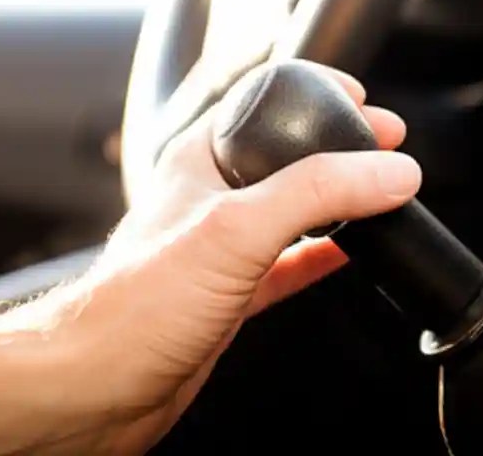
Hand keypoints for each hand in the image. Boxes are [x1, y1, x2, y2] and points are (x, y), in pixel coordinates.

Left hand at [42, 62, 420, 453]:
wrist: (95, 387)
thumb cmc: (132, 308)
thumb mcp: (236, 230)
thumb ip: (316, 193)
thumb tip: (386, 169)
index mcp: (199, 159)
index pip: (265, 104)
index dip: (318, 96)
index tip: (366, 105)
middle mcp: (209, 197)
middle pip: (285, 156)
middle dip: (338, 148)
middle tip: (385, 147)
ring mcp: (219, 248)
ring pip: (290, 210)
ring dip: (335, 201)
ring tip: (378, 194)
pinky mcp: (228, 294)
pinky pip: (287, 263)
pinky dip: (322, 255)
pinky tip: (349, 254)